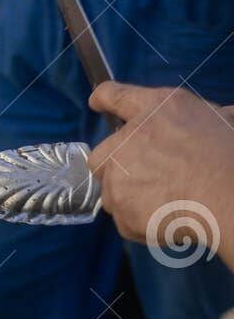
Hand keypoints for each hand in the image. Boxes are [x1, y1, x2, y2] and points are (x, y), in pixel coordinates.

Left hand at [88, 83, 233, 263]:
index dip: (104, 97)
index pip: (118, 96)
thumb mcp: (221, 121)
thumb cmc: (229, 155)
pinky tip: (165, 218)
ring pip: (110, 191)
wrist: (226, 195)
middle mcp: (128, 139)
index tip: (97, 101)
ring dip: (129, 198)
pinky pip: (124, 219)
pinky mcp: (118, 205)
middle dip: (112, 166)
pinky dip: (139, 223)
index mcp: (158, 109)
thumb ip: (203, 119)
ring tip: (162, 201)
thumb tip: (223, 116)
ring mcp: (118, 175)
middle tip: (140, 176)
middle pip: (100, 154)